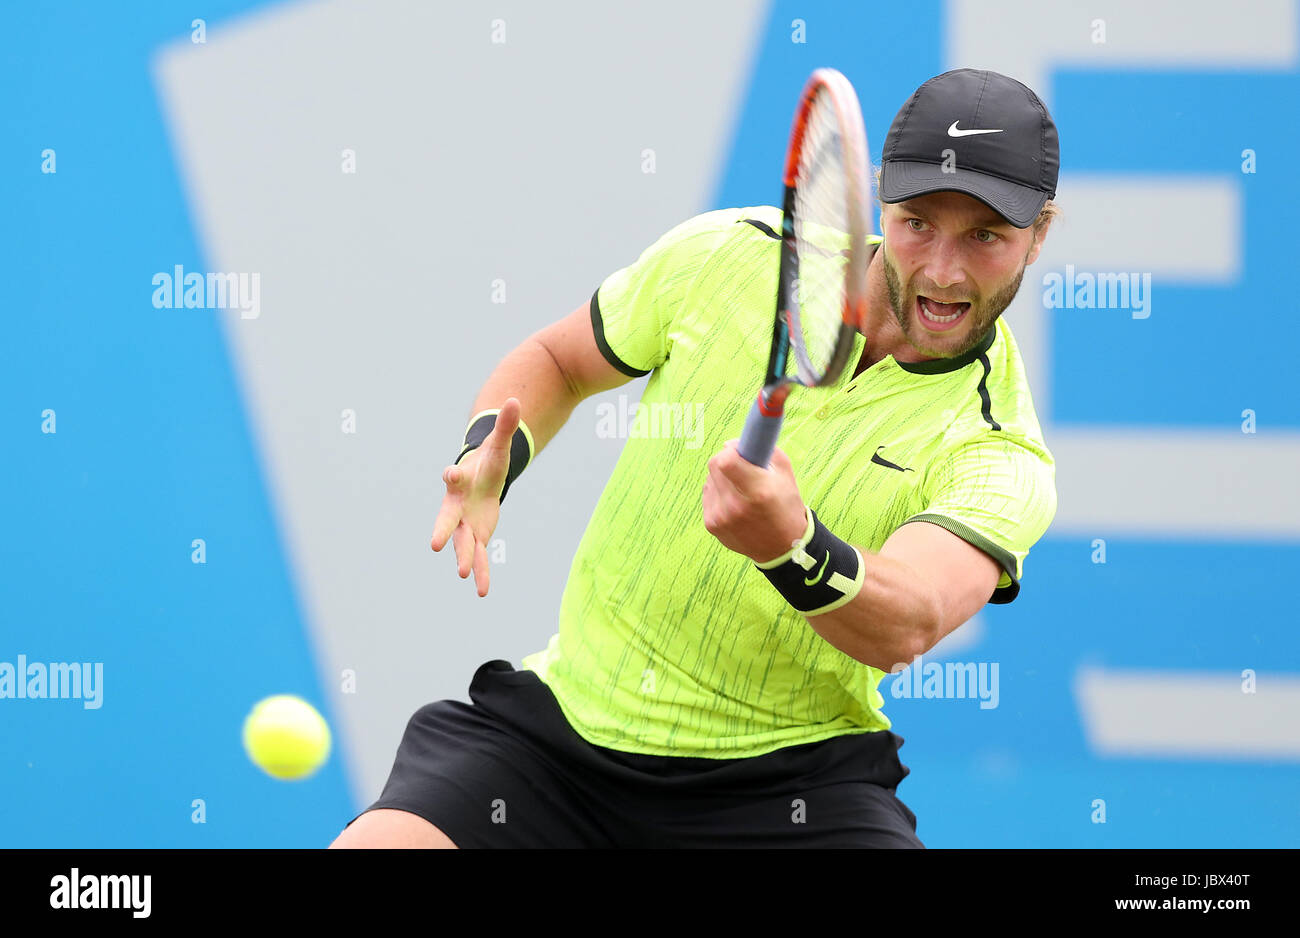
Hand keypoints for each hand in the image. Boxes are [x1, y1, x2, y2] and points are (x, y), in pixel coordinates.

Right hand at [430, 397, 521, 596]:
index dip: (452, 474)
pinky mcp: (477, 536)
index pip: (454, 476)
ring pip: (463, 543)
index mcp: (461, 480)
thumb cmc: (489, 461)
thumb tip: (515, 400)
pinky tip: (482, 591)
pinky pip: (479, 557)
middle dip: (444, 530)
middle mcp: (457, 505)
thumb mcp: (500, 445)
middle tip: (435, 543)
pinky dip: (481, 573)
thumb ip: (506, 425)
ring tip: (463, 575)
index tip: (450, 473)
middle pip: (449, 519)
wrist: (483, 480)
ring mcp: (465, 523)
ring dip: (464, 559)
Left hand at [702, 439, 807, 563]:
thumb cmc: (786, 506)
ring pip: (709, 479)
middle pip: (714, 466)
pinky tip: (734, 502)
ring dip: (722, 478)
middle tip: (741, 467)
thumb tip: (732, 443)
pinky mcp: (711, 525)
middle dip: (726, 460)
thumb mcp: (785, 474)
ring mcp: (721, 517)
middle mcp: (736, 506)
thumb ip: (763, 450)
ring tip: (740, 489)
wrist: (782, 547)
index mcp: (758, 491)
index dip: (730, 451)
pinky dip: (718, 492)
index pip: (725, 461)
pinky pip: (707, 494)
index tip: (739, 451)